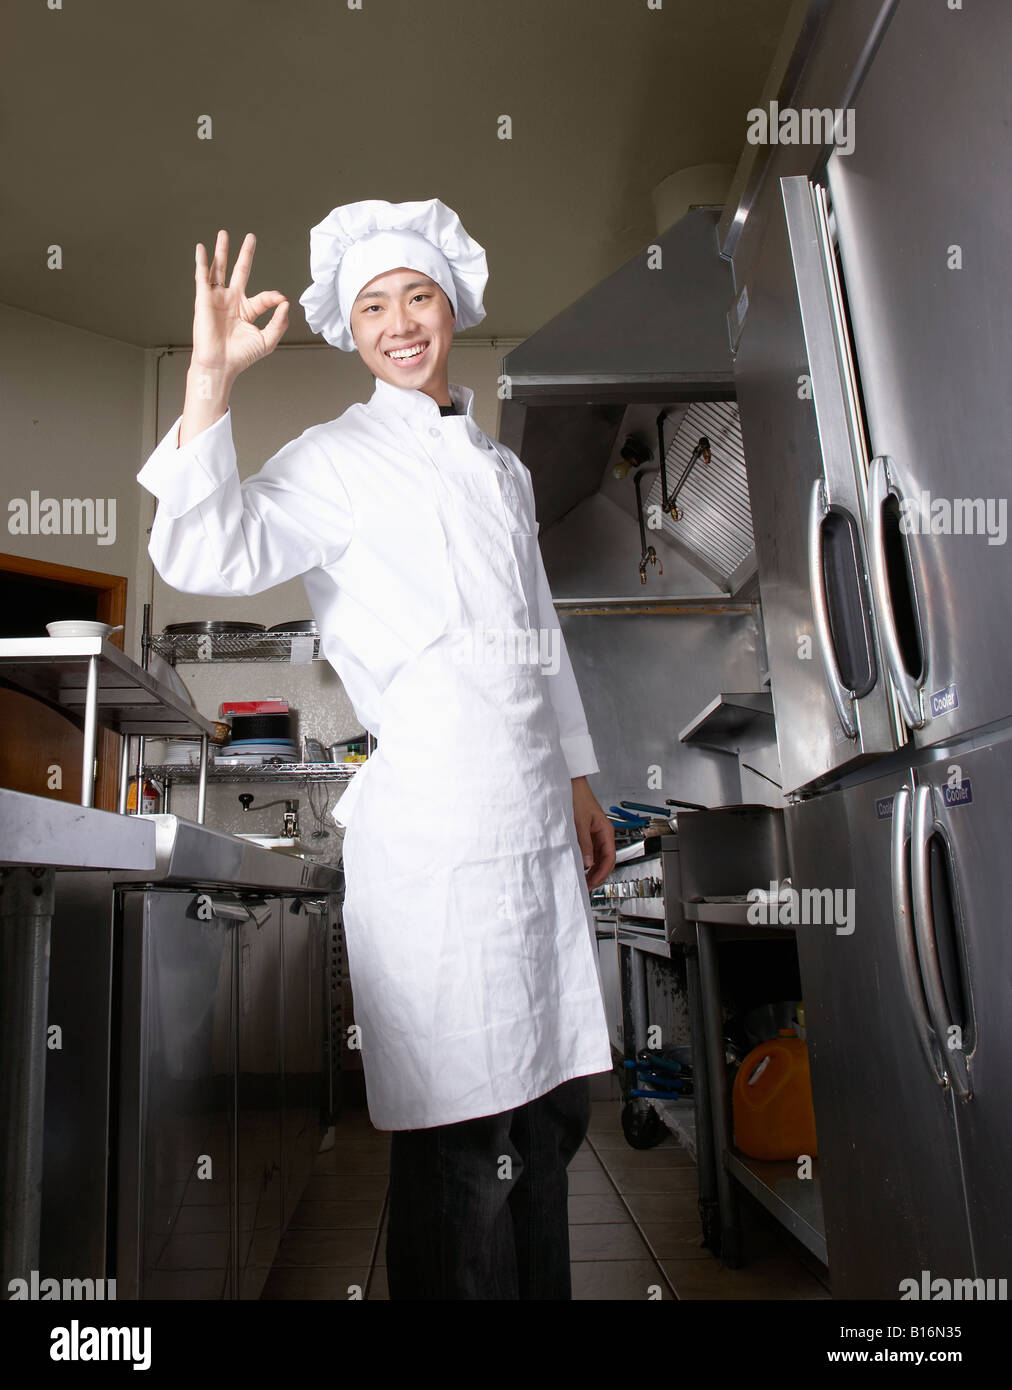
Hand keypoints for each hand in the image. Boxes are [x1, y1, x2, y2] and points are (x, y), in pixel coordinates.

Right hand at [191, 230, 288, 381]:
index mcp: (247, 311)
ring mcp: (217, 298)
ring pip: (220, 269)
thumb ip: (279, 322)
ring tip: (223, 234)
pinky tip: (201, 248)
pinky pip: (202, 276)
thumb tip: (286, 303)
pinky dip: (201, 261)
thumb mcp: (267, 340)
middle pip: (240, 272)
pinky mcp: (204, 299)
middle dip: (245, 254)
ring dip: (222, 251)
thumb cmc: (241, 357)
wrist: (220, 364)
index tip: (282, 300)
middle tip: (250, 237)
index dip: (274, 297)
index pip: (263, 297)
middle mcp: (232, 301)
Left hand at [572, 776, 614, 888]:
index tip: (593, 882)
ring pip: (597, 856)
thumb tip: (588, 863)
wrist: (571, 784)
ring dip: (592, 869)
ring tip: (583, 879)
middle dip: (597, 874)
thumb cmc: (577, 797)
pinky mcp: (586, 832)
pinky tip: (579, 866)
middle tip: (587, 886)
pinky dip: (586, 860)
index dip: (602, 873)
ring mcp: (594, 833)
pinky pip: (590, 850)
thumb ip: (584, 843)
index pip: (610, 857)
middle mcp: (602, 833)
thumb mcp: (580, 822)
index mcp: (606, 830)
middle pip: (605, 859)